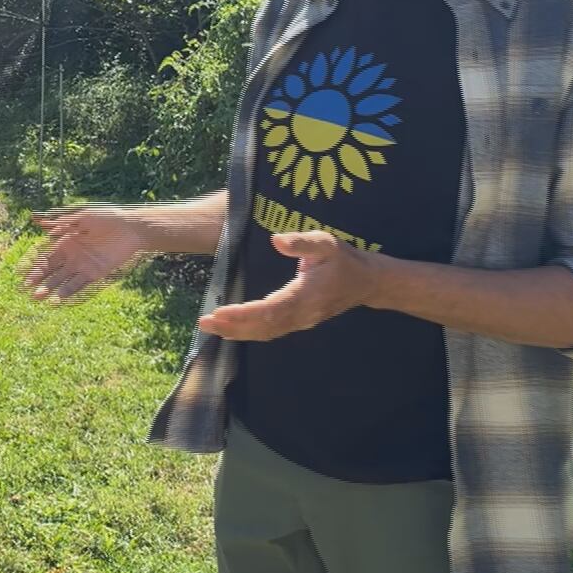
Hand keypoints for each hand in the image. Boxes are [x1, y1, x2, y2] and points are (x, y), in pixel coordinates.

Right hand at [25, 206, 147, 301]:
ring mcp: (83, 267)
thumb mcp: (83, 217)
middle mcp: (72, 257)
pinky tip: (57, 300)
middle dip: (39, 281)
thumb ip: (65, 223)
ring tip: (39, 298)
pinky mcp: (96, 274)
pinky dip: (68, 293)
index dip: (35, 268)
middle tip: (28, 291)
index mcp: (66, 243)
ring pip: (63, 281)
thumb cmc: (108, 218)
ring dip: (51, 290)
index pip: (47, 258)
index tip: (24, 277)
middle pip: (52, 272)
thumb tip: (45, 227)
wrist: (131, 228)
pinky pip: (79, 285)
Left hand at [197, 231, 384, 339]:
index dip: (244, 314)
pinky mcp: (299, 322)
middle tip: (205, 324)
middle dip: (233, 326)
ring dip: (238, 332)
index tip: (220, 313)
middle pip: (264, 326)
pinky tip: (232, 330)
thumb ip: (302, 242)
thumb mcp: (326, 243)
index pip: (270, 309)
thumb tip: (277, 240)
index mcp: (306, 296)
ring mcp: (302, 321)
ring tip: (210, 328)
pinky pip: (271, 331)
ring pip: (266, 332)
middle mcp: (302, 314)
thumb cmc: (345, 260)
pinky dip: (250, 332)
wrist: (367, 282)